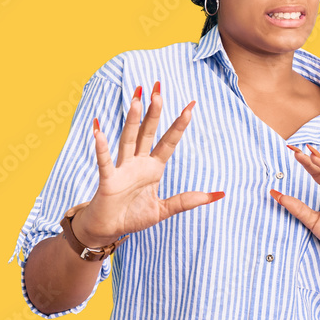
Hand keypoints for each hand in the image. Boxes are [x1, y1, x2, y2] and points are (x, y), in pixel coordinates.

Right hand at [70, 82, 223, 246]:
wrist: (109, 230)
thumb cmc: (134, 216)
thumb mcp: (165, 210)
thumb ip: (189, 200)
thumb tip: (220, 195)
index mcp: (153, 167)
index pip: (169, 141)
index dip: (179, 124)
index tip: (191, 105)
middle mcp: (138, 163)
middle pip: (148, 132)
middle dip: (154, 112)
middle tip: (159, 89)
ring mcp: (122, 169)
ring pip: (129, 139)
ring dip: (133, 120)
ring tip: (137, 99)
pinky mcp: (108, 180)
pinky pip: (105, 162)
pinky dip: (102, 147)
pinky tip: (99, 131)